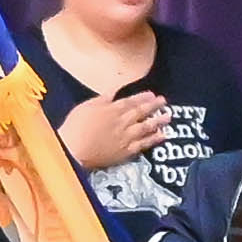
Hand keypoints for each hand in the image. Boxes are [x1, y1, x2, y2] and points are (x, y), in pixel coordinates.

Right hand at [54, 91, 169, 171]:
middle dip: (153, 106)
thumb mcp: (86, 107)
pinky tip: (163, 136)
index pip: (130, 101)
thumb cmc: (75, 127)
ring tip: (168, 116)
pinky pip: (143, 144)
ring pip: (146, 127)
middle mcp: (122, 122)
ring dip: (158, 121)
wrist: (73, 149)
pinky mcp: (126, 151)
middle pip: (140, 112)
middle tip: (164, 101)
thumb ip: (102, 99)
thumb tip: (114, 91)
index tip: (152, 94)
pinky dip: (154, 139)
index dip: (142, 97)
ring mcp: (126, 137)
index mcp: (111, 109)